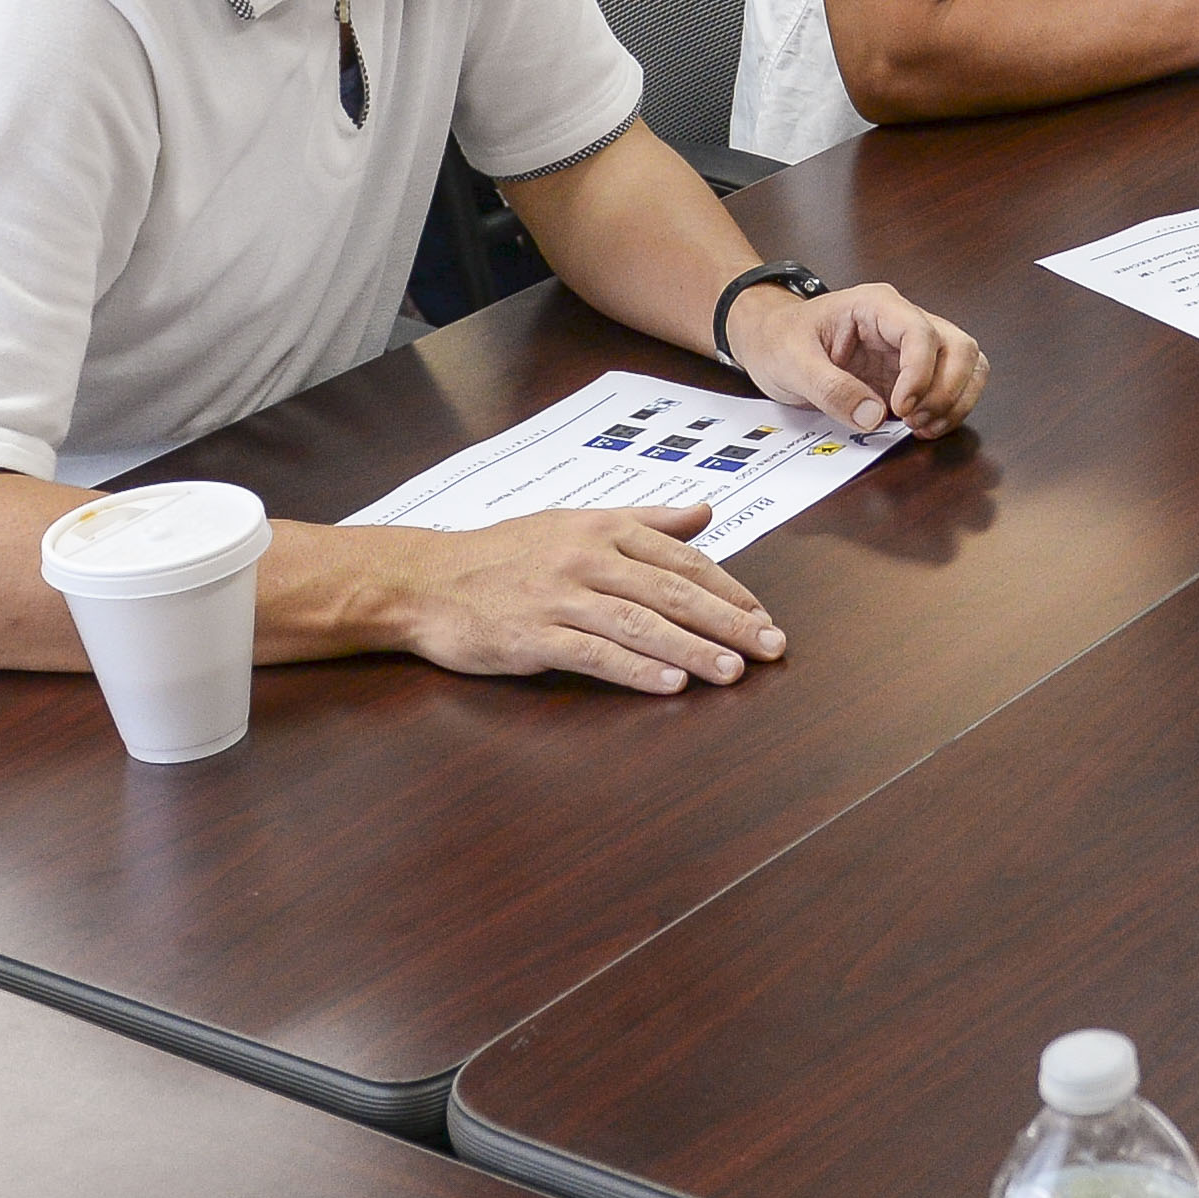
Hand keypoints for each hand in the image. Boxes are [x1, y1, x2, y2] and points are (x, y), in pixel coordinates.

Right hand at [387, 504, 784, 693]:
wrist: (426, 579)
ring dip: (693, 649)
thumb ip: (645, 519)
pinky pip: (594, 654)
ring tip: (734, 671)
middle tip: (772, 647)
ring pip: (640, 623)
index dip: (728, 589)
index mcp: (603, 527)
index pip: (682, 559)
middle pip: (672, 591)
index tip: (764, 615)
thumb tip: (705, 512)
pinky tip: (671, 685)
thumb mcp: (575, 521)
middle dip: (728, 621)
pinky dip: (636, 670)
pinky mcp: (533, 636)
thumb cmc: (505, 552)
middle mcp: (587, 557)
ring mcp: (559, 597)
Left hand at [730, 278, 992, 434]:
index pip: (921, 332)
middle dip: (945, 390)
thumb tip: (874, 417)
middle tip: (912, 421)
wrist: (768, 342)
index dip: (920, 373)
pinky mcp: (913, 372)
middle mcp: (903, 321)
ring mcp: (913, 347)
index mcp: (876, 306)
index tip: (901, 408)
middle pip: (958, 347)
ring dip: (955, 400)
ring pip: (967, 364)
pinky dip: (949, 409)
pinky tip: (923, 428)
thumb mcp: (791, 363)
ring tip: (922, 428)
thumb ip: (830, 388)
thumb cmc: (778, 340)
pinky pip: (953, 385)